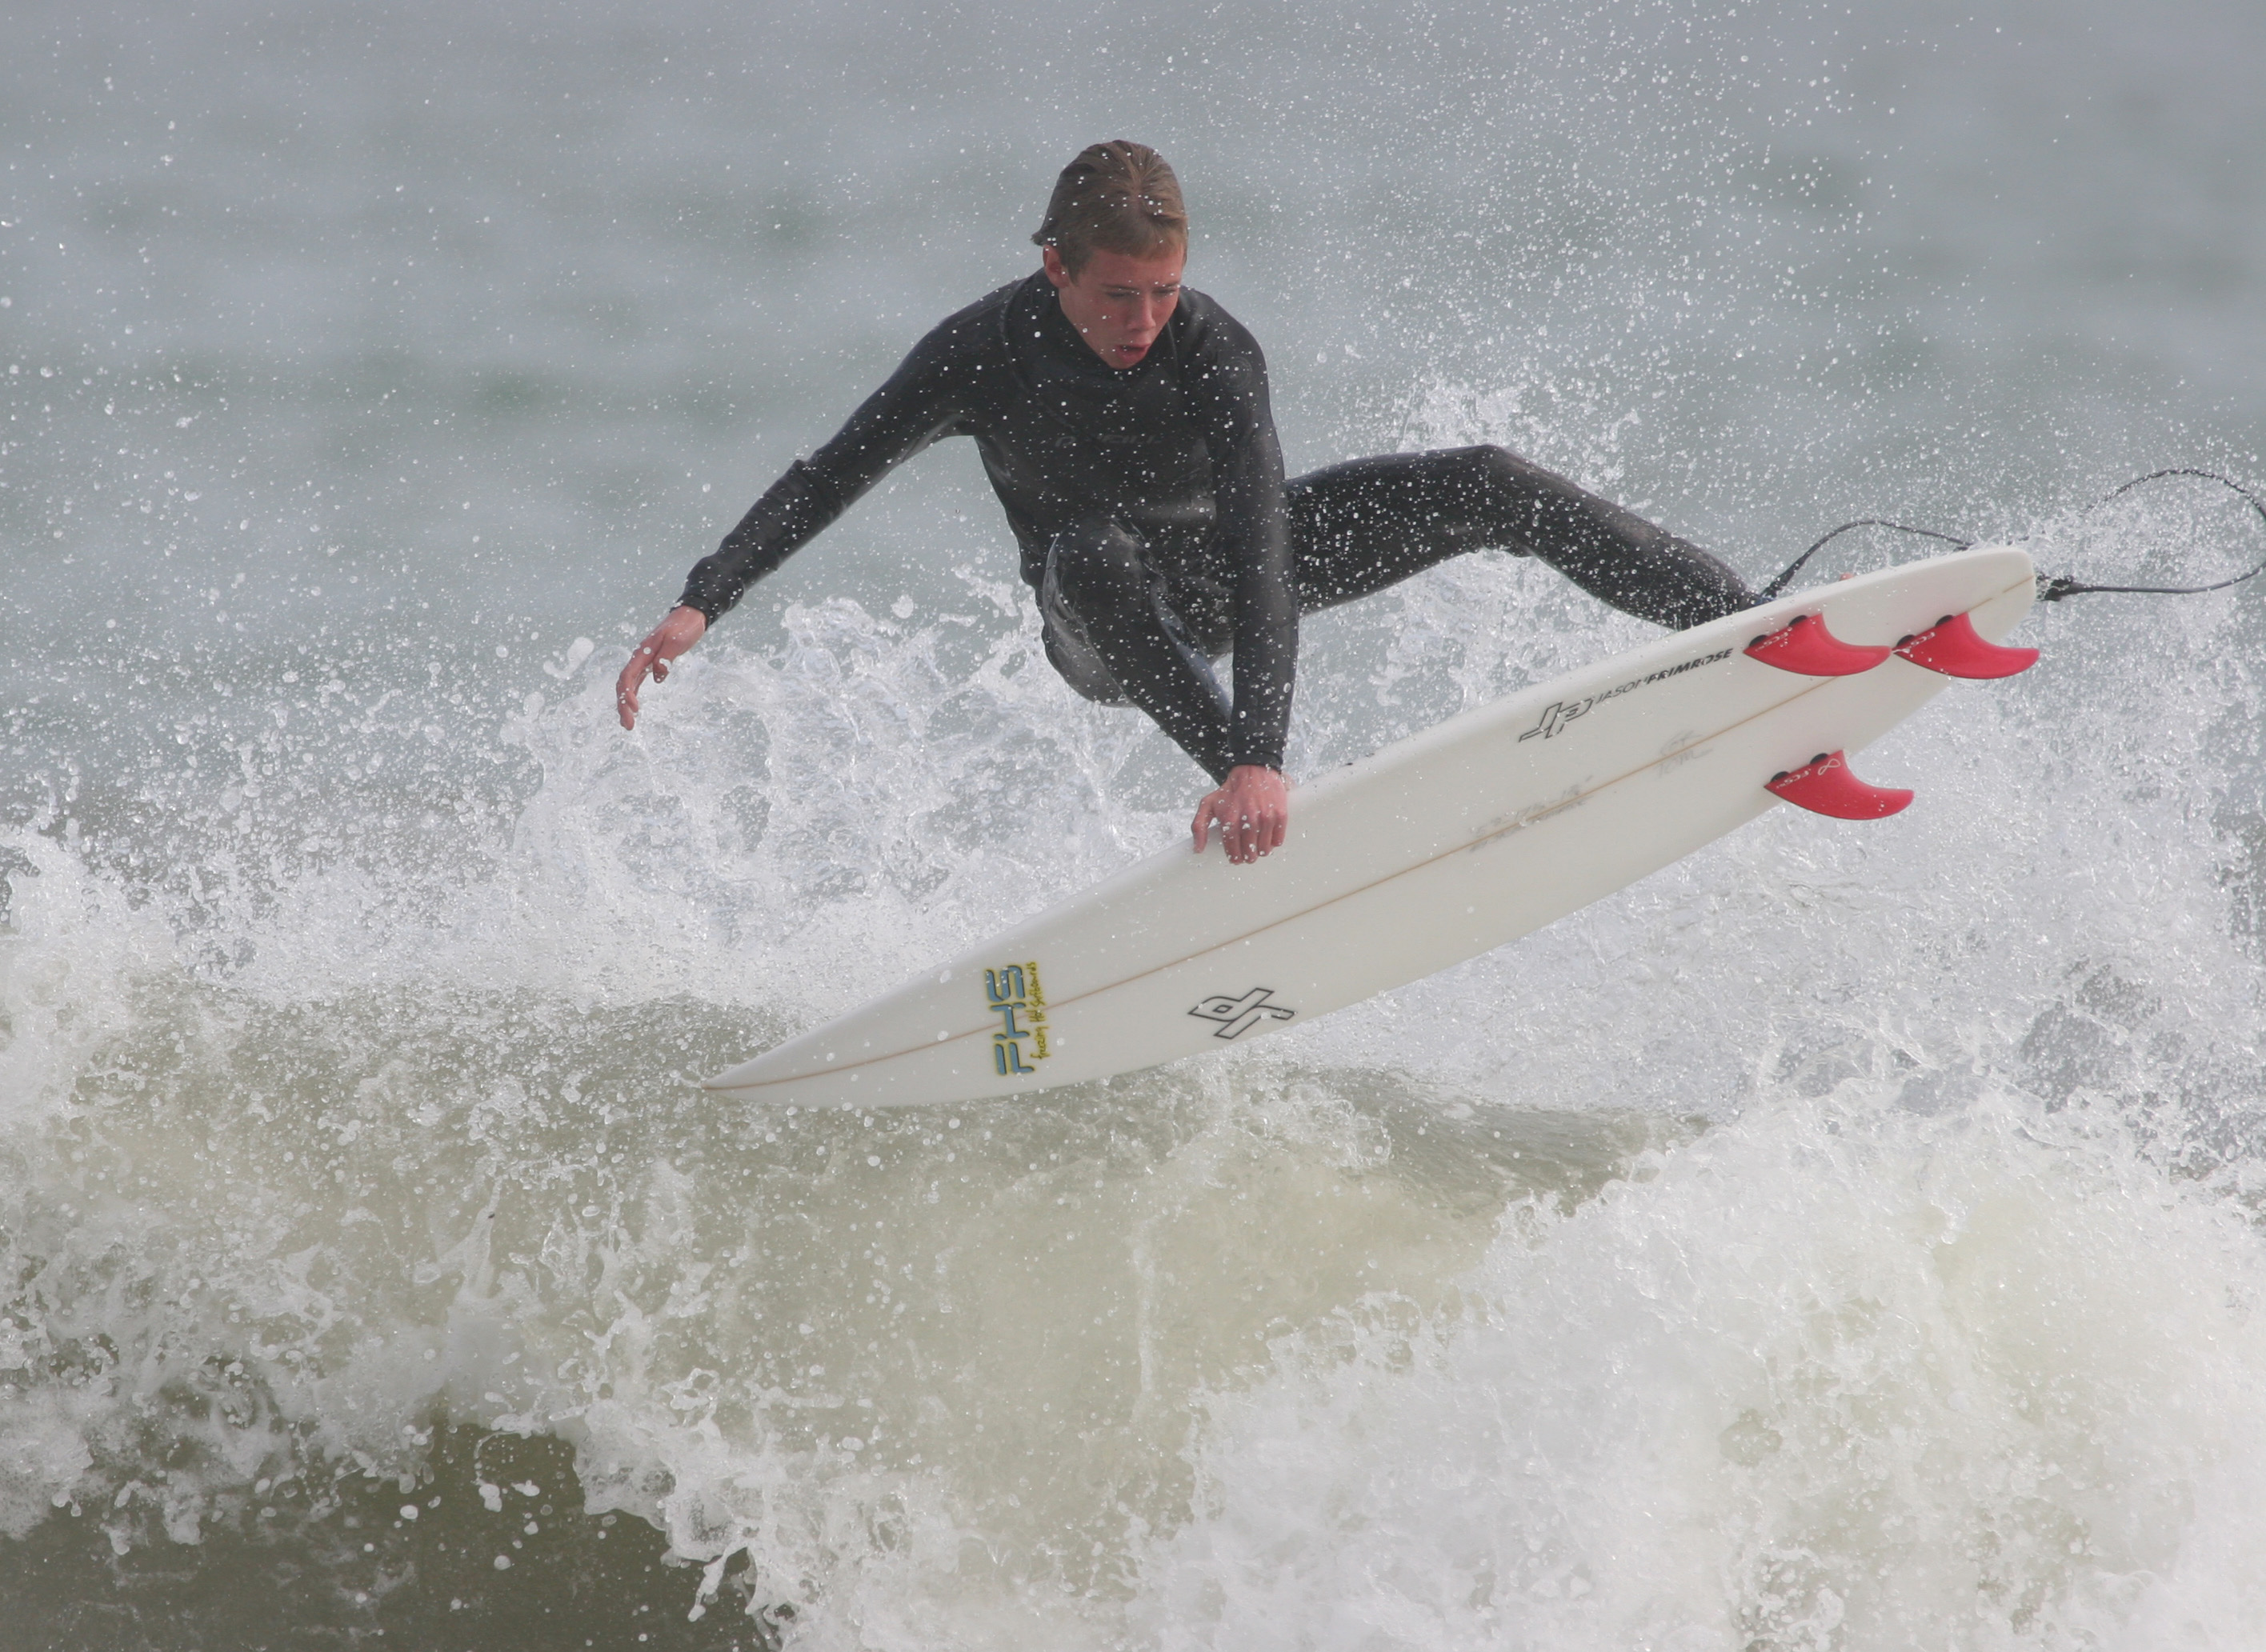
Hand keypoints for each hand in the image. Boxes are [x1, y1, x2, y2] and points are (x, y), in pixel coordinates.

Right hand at [616, 605, 707, 729]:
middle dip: (623, 706)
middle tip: (628, 727)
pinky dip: (634, 696)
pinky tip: (635, 709)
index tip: (635, 709)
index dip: (628, 693)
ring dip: (626, 705)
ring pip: (629, 686)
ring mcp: (644, 662)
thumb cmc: (684, 627)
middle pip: (625, 684)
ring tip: (628, 725)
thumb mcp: (678, 641)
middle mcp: (640, 658)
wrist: (689, 617)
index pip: (628, 675)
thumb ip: (667, 657)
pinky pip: (637, 683)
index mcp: (644, 652)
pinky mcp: (650, 664)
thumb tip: (658, 675)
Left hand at [1192, 765, 1288, 864]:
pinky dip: (1274, 842)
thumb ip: (1199, 827)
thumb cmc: (1229, 790)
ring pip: (1264, 849)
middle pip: (1250, 854)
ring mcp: (1265, 818)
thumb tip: (1197, 850)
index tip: (1236, 858)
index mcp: (1230, 821)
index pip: (1233, 851)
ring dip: (1261, 850)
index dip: (1235, 858)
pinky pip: (1278, 840)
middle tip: (1248, 853)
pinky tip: (1268, 837)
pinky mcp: (1279, 814)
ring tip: (1258, 846)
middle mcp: (1248, 821)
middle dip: (1248, 856)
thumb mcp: (1208, 804)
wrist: (1252, 770)